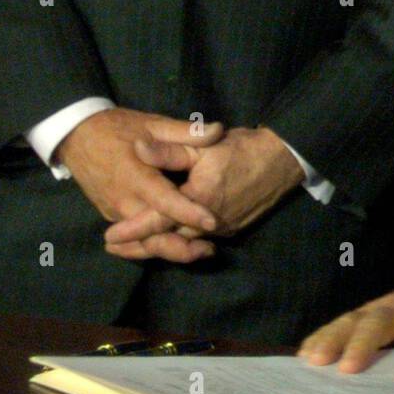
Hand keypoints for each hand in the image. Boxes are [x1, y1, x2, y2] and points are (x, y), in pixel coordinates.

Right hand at [58, 108, 222, 262]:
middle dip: (180, 245)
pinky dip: (154, 243)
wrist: (76, 136)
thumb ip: (185, 132)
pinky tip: (178, 245)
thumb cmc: (117, 128)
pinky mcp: (111, 215)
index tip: (212, 221)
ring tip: (202, 250)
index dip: (188, 212)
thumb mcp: (152, 124)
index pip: (164, 201)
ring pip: (142, 240)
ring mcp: (115, 212)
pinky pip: (133, 236)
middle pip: (152, 233)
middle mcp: (123, 200)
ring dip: (170, 248)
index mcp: (135, 176)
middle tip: (212, 248)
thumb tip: (218, 130)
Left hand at [103, 125, 302, 259]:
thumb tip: (137, 148)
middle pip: (169, 241)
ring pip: (185, 243)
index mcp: (198, 201)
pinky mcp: (234, 229)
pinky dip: (182, 240)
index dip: (132, 230)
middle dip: (141, 246)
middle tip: (114, 248)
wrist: (284, 160)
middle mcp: (210, 223)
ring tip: (135, 246)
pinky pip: (202, 240)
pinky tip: (172, 236)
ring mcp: (223, 229)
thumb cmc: (243, 149)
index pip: (158, 221)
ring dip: (161, 245)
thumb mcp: (205, 145)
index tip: (108, 237)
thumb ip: (170, 151)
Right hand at [298, 281, 393, 376]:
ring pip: (352, 320)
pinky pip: (339, 323)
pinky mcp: (361, 313)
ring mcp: (376, 306)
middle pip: (379, 322)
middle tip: (348, 368)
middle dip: (363, 344)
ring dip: (332, 340)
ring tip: (313, 360)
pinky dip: (321, 337)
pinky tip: (305, 353)